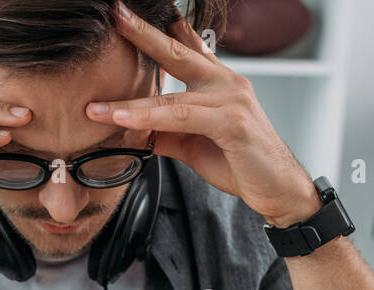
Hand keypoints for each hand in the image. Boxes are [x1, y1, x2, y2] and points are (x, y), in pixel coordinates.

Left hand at [86, 2, 321, 226]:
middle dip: (143, 33)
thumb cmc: (240, 164)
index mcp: (218, 82)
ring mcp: (231, 100)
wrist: (278, 189)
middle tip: (116, 15)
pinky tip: (124, 119)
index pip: (186, 47)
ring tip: (95, 107)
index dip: (161, 30)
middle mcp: (227, 82)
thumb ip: (163, 132)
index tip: (130, 16)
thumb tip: (128, 130)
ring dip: (129, 101)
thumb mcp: (192, 145)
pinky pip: (182, 117)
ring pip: (172, 95)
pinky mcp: (233, 123)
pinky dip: (150, 117)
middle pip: (177, 53)